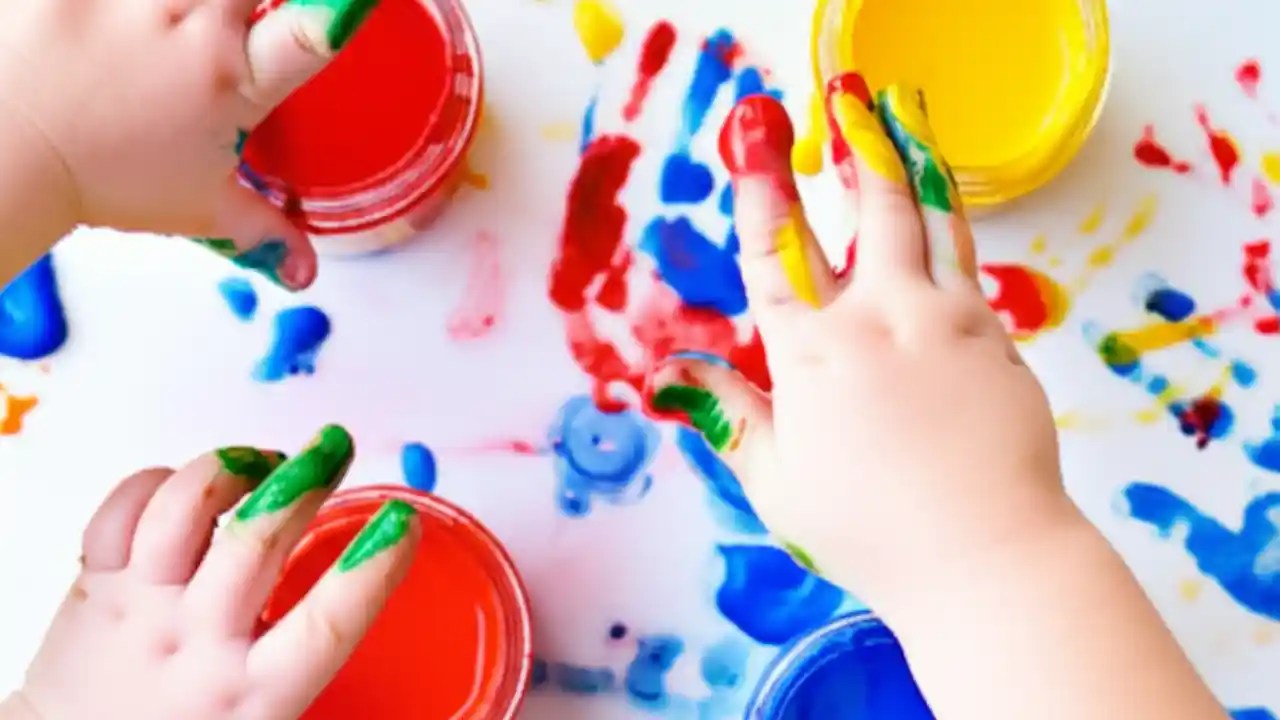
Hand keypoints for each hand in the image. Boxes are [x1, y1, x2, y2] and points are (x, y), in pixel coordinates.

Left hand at [0, 0, 379, 289]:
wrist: (6, 154)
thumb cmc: (103, 178)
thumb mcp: (201, 210)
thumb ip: (266, 232)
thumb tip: (307, 272)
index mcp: (231, 77)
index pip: (315, 32)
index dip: (340, 17)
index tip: (344, 12)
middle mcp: (186, 20)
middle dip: (238, 4)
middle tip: (221, 24)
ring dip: (175, 5)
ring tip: (156, 31)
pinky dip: (103, 5)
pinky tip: (100, 22)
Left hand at [1, 425, 418, 719]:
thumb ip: (304, 670)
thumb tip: (362, 604)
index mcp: (252, 695)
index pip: (328, 622)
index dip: (374, 565)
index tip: (402, 522)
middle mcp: (194, 643)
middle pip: (257, 541)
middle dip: (306, 479)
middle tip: (334, 447)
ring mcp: (139, 608)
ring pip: (183, 509)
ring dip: (234, 467)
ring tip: (263, 461)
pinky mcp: (93, 584)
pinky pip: (121, 509)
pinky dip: (158, 481)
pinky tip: (191, 486)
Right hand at [651, 76, 1072, 613]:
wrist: (986, 554)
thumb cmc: (871, 530)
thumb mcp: (776, 479)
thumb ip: (728, 411)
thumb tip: (668, 372)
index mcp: (812, 354)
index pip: (776, 249)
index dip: (761, 182)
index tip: (754, 126)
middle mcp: (879, 319)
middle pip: (864, 208)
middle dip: (848, 140)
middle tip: (840, 92)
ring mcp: (944, 320)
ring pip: (926, 215)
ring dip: (906, 154)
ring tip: (898, 106)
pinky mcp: (994, 336)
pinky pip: (967, 257)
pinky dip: (950, 213)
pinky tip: (941, 193)